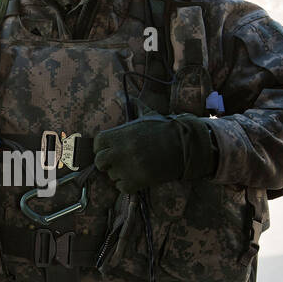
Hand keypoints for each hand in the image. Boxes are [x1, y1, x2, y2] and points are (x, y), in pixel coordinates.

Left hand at [94, 113, 217, 192]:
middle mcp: (121, 151)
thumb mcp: (148, 115)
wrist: (184, 146)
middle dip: (106, 162)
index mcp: (121, 134)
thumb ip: (133, 106)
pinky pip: (121, 187)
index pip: (98, 143)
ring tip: (132, 167)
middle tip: (117, 161)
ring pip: (111, 175)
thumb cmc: (165, 130)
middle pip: (99, 161)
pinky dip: (127, 184)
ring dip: (119, 173)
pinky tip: (137, 176)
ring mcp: (127, 168)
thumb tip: (121, 94)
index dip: (102, 146)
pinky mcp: (136, 182)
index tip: (109, 148)